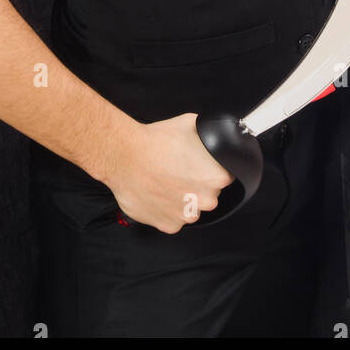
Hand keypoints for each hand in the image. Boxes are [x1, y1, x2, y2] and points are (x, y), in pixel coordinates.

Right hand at [104, 111, 234, 233]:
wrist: (124, 156)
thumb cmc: (155, 141)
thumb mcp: (190, 123)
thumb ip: (209, 135)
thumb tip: (214, 135)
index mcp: (216, 177)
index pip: (225, 176)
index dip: (211, 168)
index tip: (199, 164)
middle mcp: (205, 200)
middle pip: (209, 194)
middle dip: (197, 184)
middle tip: (179, 170)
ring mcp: (186, 216)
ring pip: (191, 208)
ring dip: (183, 198)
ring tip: (166, 181)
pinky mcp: (168, 225)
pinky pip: (173, 218)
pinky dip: (167, 209)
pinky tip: (158, 192)